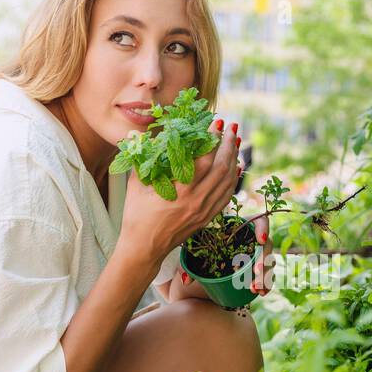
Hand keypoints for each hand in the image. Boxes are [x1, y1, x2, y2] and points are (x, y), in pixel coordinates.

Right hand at [118, 117, 239, 267]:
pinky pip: (227, 195)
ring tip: (235, 142)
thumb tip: (144, 135)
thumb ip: (143, 159)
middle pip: (222, 169)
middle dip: (229, 145)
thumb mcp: (136, 185)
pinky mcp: (208, 218)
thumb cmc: (136, 216)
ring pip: (228, 182)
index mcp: (180, 192)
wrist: (144, 248)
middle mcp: (197, 201)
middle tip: (232, 127)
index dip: (213, 140)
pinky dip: (234, 179)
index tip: (216, 123)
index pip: (204, 161)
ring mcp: (205, 211)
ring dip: (234, 159)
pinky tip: (236, 167)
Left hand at [174, 211, 272, 301]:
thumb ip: (187, 263)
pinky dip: (266, 284)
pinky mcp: (257, 269)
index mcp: (239, 226)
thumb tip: (186, 280)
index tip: (259, 241)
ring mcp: (256, 255)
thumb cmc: (196, 250)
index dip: (263, 229)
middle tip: (256, 272)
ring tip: (256, 289)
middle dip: (264, 260)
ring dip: (266, 276)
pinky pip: (267, 275)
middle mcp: (251, 239)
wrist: (199, 262)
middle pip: (266, 245)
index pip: (259, 221)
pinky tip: (261, 293)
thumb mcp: (192, 251)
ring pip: (269, 262)